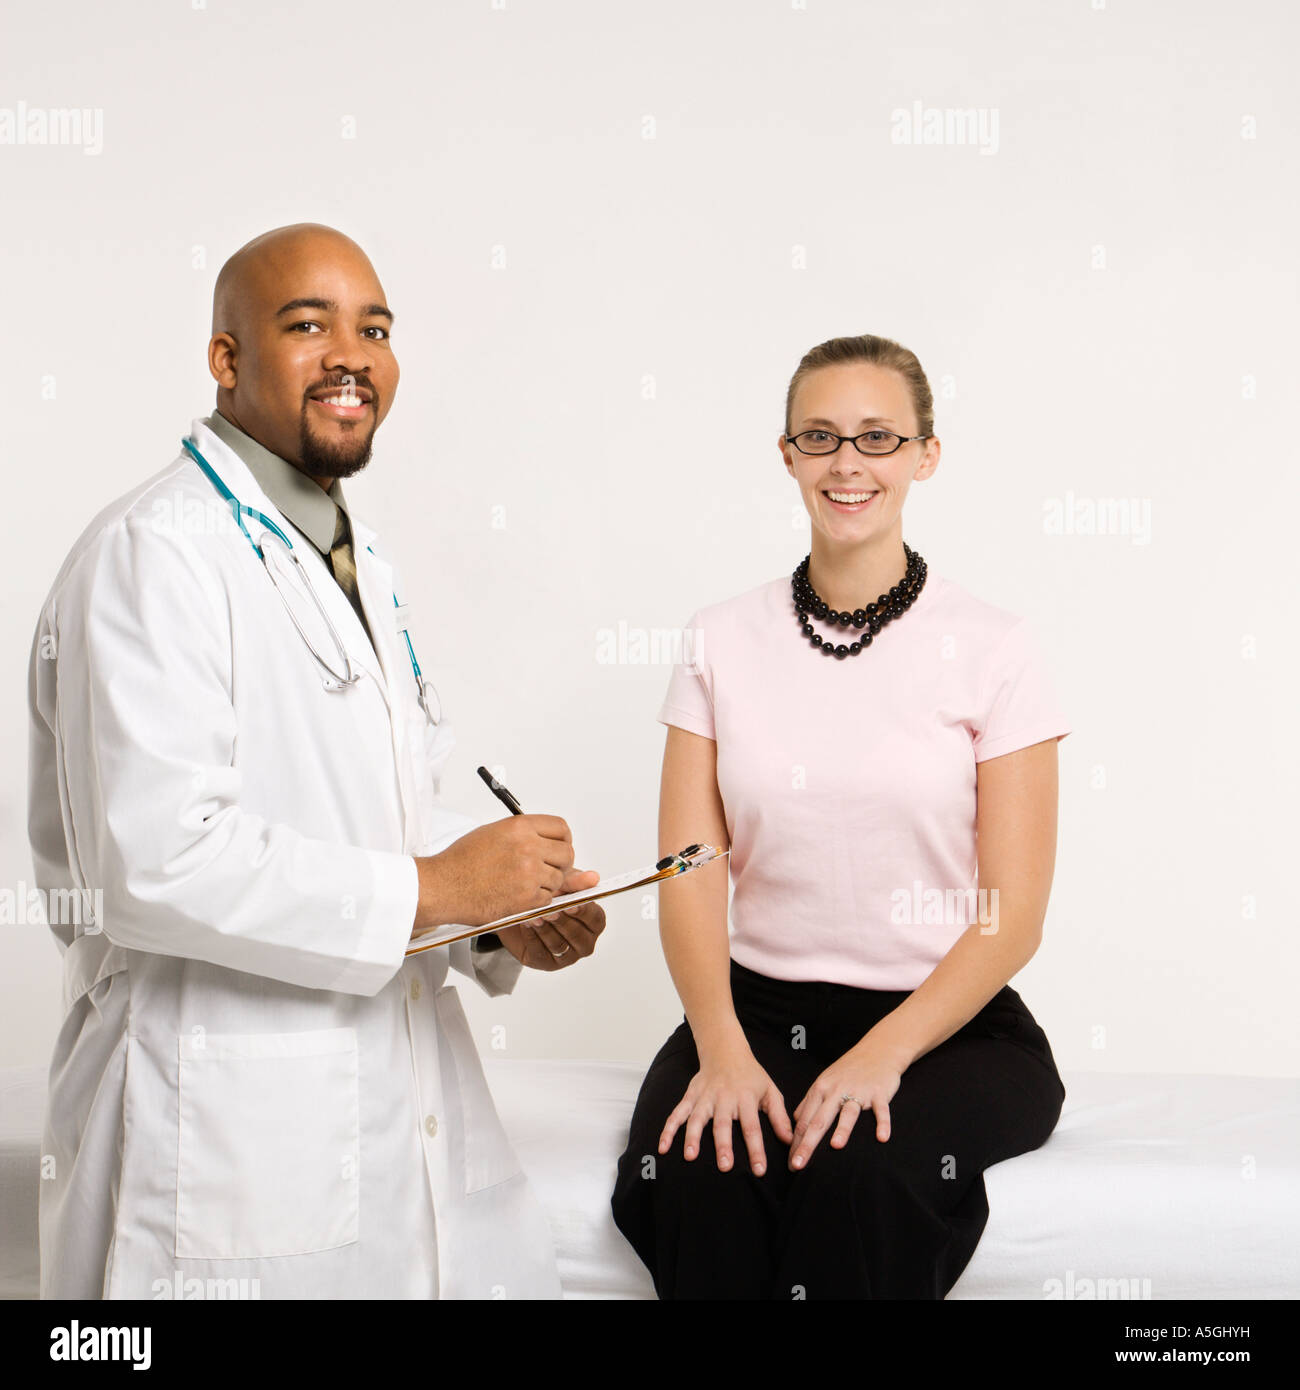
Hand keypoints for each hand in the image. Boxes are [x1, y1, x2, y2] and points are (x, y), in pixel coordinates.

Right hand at [414, 816, 589, 932]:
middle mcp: (528, 847)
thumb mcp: (493, 832)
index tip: (560, 846)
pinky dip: (537, 900)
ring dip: (547, 883)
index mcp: (520, 827)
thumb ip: (522, 833)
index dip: (563, 839)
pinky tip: (519, 895)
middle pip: (567, 853)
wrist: (443, 886)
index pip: (561, 828)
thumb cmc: (461, 861)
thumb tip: (544, 839)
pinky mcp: (527, 898)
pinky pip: (548, 899)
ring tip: (525, 883)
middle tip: (548, 868)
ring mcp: (529, 873)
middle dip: (561, 862)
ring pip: (559, 878)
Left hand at [497, 871, 605, 969]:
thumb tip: (593, 877)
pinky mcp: (547, 963)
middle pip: (576, 935)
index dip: (583, 912)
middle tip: (548, 910)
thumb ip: (576, 881)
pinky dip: (533, 937)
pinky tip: (526, 925)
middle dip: (561, 921)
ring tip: (534, 916)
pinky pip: (541, 952)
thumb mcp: (562, 884)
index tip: (571, 904)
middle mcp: (585, 941)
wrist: (522, 909)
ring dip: (545, 929)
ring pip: (558, 945)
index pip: (595, 919)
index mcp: (594, 922)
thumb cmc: (549, 896)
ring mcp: (567, 955)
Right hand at [658, 1042, 792, 1175]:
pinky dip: (668, 1129)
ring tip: (690, 1156)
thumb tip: (791, 1140)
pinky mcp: (690, 1096)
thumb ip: (780, 1117)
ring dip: (693, 1137)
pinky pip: (677, 1113)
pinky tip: (663, 1147)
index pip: (752, 1127)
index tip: (759, 1171)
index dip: (756, 1149)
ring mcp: (705, 1097)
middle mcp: (724, 1098)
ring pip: (697, 1118)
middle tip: (724, 1166)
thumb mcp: (770, 1092)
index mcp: (746, 1098)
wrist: (725, 1051)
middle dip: (723, 1145)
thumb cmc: (751, 1076)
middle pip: (723, 1124)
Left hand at [788, 1038, 902, 1170]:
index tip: (790, 1164)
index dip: (795, 1143)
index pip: (804, 1120)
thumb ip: (810, 1102)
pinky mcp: (878, 1092)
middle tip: (799, 1165)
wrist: (877, 1050)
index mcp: (820, 1089)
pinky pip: (880, 1110)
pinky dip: (882, 1123)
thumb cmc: (848, 1070)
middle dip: (807, 1144)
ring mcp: (858, 1091)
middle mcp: (836, 1090)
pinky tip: (882, 1138)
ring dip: (842, 1129)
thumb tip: (795, 1123)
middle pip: (819, 1120)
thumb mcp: (824, 1081)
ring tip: (836, 1147)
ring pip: (848, 1112)